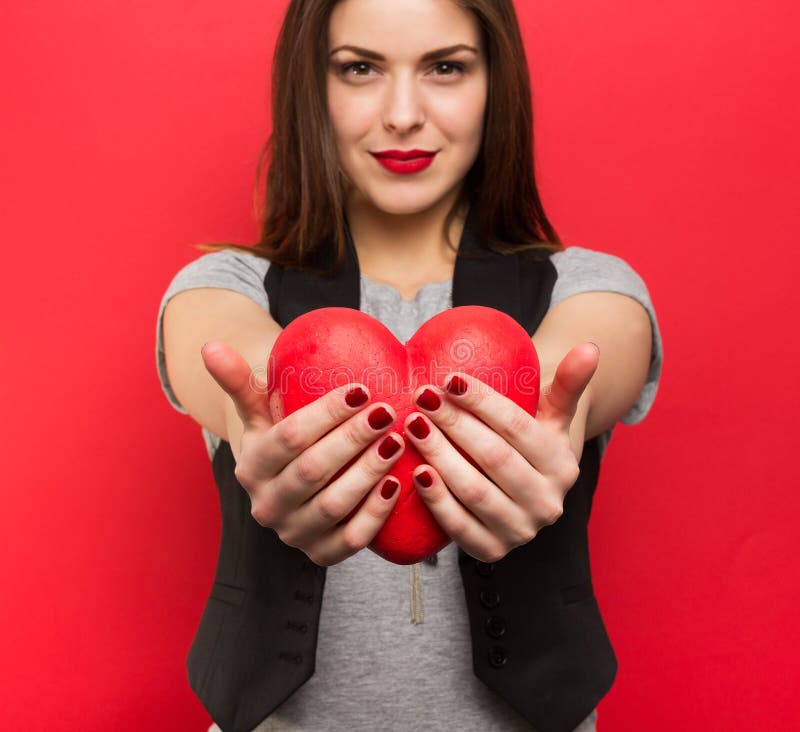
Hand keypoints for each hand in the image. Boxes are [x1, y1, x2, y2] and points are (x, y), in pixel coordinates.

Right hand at [200, 341, 405, 566]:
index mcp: (251, 467)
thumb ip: (238, 380)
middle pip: (313, 470)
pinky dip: (374, 513)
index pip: (289, 438)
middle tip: (386, 412)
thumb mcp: (260, 410)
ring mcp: (293, 534)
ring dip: (368, 472)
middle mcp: (267, 506)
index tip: (361, 390)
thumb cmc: (281, 436)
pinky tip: (394, 484)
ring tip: (396, 442)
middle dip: (353, 439)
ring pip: (334, 505)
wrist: (288, 483)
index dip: (326, 414)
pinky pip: (351, 539)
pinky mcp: (321, 554)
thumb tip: (210, 346)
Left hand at [404, 342, 598, 562]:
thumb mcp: (552, 413)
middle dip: (454, 424)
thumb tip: (590, 347)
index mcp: (562, 464)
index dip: (481, 401)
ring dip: (440, 456)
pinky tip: (417, 471)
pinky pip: (459, 526)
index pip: (517, 427)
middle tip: (422, 397)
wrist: (522, 489)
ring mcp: (520, 531)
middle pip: (493, 457)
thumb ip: (569, 382)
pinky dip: (436, 499)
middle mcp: (547, 503)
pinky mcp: (491, 550)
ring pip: (474, 490)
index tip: (448, 378)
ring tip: (414, 426)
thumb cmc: (530, 439)